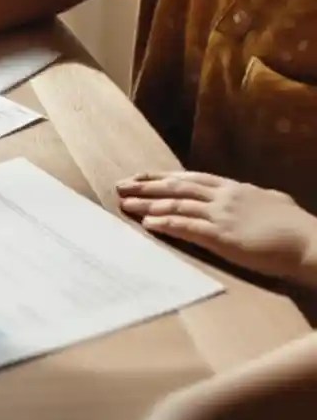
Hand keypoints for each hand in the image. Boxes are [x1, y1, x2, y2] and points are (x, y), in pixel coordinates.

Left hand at [117, 171, 316, 284]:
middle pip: (177, 187)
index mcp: (235, 188)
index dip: (163, 177)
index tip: (142, 176)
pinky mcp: (221, 236)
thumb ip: (254, 197)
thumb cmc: (295, 227)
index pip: (191, 178)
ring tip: (125, 204)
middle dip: (146, 186)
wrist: (310, 243)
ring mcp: (222, 215)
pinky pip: (185, 226)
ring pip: (176, 204)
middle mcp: (224, 197)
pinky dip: (163, 223)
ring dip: (147, 204)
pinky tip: (146, 223)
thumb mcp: (272, 202)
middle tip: (121, 186)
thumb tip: (250, 193)